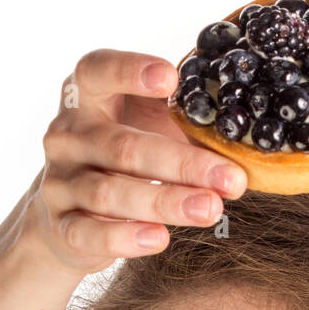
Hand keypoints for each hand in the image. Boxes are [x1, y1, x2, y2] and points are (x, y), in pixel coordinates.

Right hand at [28, 49, 248, 274]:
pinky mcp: (61, 226)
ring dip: (165, 201)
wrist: (68, 217)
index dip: (130, 71)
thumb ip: (181, 119)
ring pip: (110, 192)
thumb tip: (249, 130)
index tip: (173, 78)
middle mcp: (66, 135)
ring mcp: (59, 181)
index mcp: (86, 96)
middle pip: (122, 146)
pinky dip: (126, 238)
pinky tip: (160, 238)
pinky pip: (90, 234)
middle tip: (232, 179)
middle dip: (183, 164)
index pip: (97, 71)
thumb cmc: (124, 161)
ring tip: (211, 210)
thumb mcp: (147, 127)